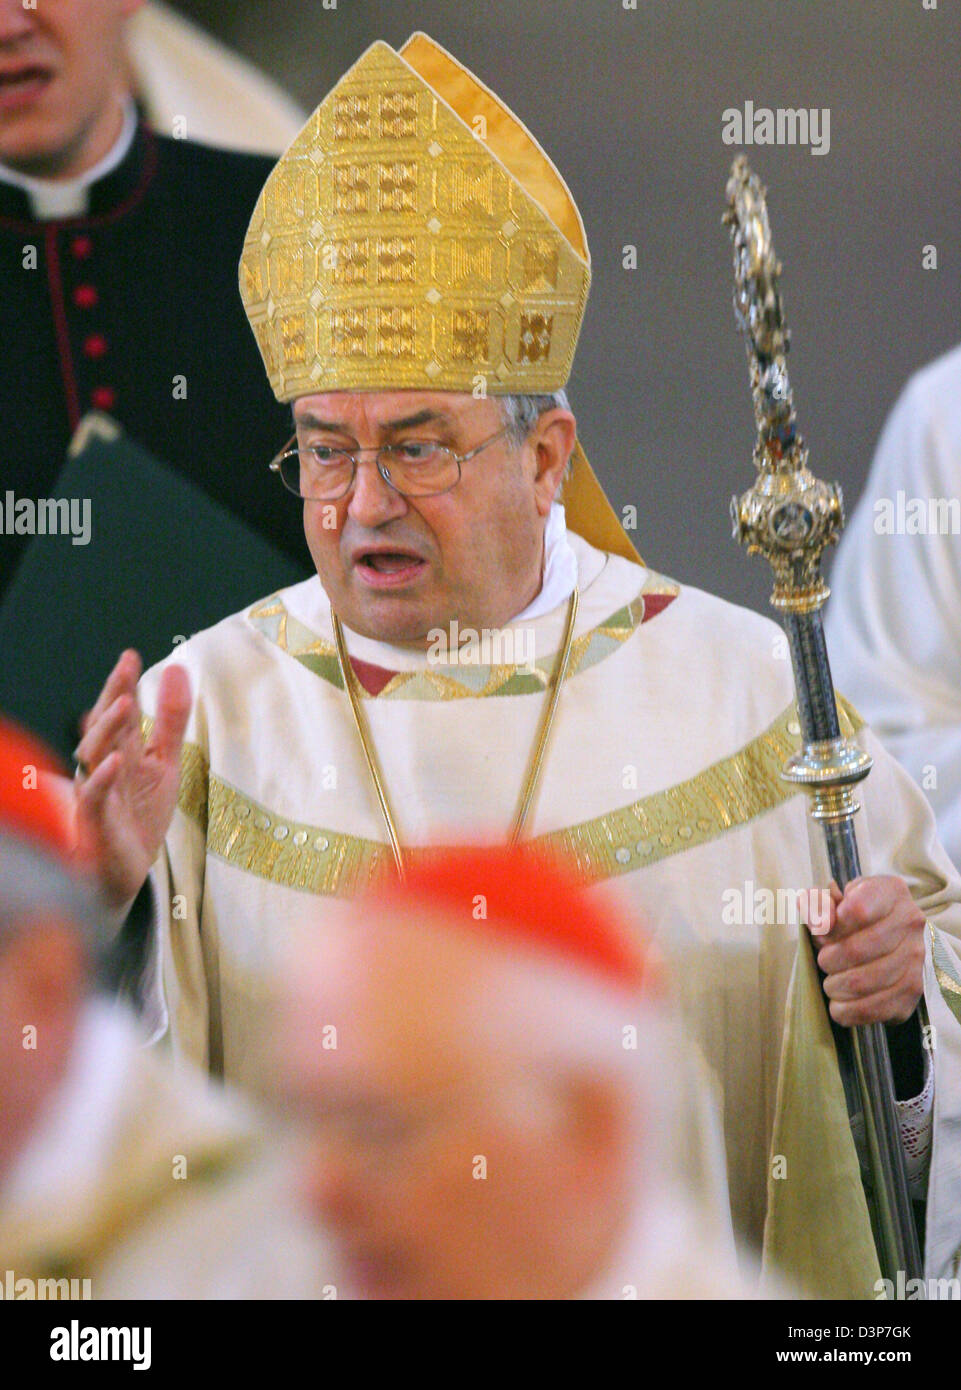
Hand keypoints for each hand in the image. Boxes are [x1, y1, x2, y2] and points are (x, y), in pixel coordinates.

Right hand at [73, 650, 191, 906]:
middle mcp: (103, 766)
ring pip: (92, 755)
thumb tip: (179, 669)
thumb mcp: (165, 761)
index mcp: (120, 750)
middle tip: (124, 668)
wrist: (127, 869)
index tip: (130, 655)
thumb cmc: (139, 814)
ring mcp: (97, 791)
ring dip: (107, 729)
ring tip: (124, 704)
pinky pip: (95, 796)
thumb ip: (170, 719)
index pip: (118, 713)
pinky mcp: (96, 820)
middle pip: (104, 726)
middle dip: (113, 697)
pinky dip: (103, 778)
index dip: (122, 684)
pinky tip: (115, 761)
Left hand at [803, 876, 924, 1025]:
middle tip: (824, 962)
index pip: (857, 910)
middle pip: (856, 950)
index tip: (825, 933)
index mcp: (891, 892)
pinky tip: (840, 1002)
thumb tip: (822, 922)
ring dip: (835, 986)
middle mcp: (910, 922)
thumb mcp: (831, 901)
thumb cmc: (851, 919)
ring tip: (832, 981)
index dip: (832, 926)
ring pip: (861, 983)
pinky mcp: (912, 991)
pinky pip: (872, 1009)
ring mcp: (916, 958)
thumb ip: (817, 904)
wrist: (887, 939)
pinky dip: (846, 1010)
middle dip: (828, 960)